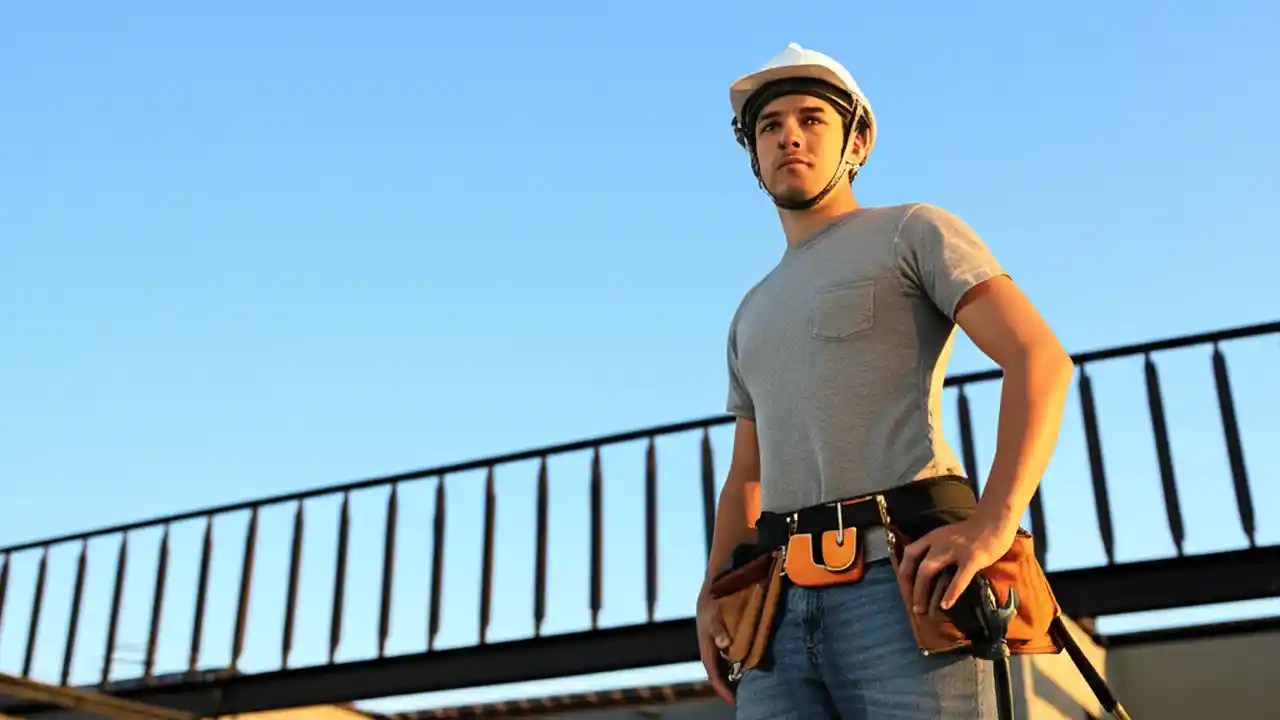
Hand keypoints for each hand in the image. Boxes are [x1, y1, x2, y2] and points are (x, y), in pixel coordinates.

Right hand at [695, 586, 734, 704]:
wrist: (717, 577)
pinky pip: (727, 650)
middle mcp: (709, 641)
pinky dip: (734, 660)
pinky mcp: (722, 630)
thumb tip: (724, 646)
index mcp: (705, 641)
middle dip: (725, 684)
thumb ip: (719, 628)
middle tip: (738, 697)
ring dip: (729, 673)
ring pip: (721, 660)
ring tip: (742, 685)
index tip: (731, 700)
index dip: (720, 686)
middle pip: (715, 668)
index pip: (711, 670)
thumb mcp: (715, 611)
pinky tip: (743, 662)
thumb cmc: (715, 595)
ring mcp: (714, 636)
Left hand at [897, 517, 1014, 614]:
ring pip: (928, 570)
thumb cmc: (975, 531)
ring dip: (922, 592)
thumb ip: (938, 548)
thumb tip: (930, 571)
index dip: (904, 575)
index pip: (909, 555)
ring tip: (923, 610)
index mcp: (933, 537)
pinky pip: (959, 577)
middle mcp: (939, 542)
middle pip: (917, 566)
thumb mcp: (949, 536)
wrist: (996, 519)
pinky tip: (945, 605)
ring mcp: (955, 550)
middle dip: (912, 589)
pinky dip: (950, 592)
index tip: (906, 592)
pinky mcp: (972, 558)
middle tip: (914, 608)